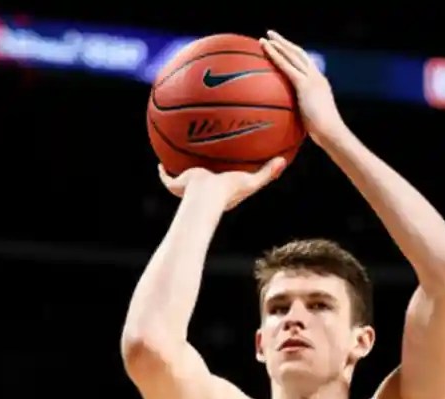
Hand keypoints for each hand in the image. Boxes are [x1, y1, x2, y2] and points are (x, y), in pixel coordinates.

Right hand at [158, 158, 286, 210]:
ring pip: (181, 177)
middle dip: (200, 169)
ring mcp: (188, 188)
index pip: (221, 178)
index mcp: (219, 188)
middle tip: (201, 158)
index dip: (223, 172)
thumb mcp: (251, 181)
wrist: (206, 196)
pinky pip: (166, 177)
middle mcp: (202, 188)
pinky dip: (162, 172)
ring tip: (177, 157)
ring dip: (179, 170)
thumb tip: (284, 161)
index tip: (225, 164)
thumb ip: (267, 172)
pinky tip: (160, 162)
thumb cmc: (228, 191)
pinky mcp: (176, 185)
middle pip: (200, 177)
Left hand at [260, 30, 345, 144]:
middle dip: (285, 44)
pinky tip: (265, 49)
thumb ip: (302, 116)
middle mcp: (316, 77)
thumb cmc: (323, 134)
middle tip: (272, 36)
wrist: (331, 132)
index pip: (306, 65)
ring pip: (292, 55)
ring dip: (278, 44)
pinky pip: (286, 66)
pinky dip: (275, 55)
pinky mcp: (304, 84)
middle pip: (299, 54)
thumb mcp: (312, 121)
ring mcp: (311, 79)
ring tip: (265, 37)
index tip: (284, 49)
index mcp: (319, 84)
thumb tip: (291, 125)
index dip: (294, 55)